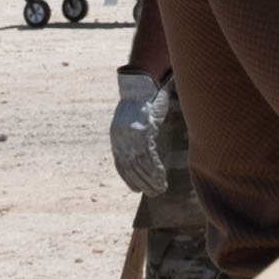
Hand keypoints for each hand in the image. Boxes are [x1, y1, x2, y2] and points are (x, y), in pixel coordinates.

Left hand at [108, 74, 175, 196]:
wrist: (139, 86)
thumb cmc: (140, 100)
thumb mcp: (134, 119)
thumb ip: (136, 133)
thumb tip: (142, 141)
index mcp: (117, 139)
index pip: (121, 165)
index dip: (128, 178)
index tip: (136, 189)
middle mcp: (122, 141)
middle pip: (131, 169)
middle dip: (142, 183)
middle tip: (153, 193)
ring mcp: (132, 138)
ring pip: (140, 166)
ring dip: (150, 180)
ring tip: (160, 189)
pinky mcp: (143, 133)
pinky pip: (149, 157)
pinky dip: (155, 170)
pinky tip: (162, 178)